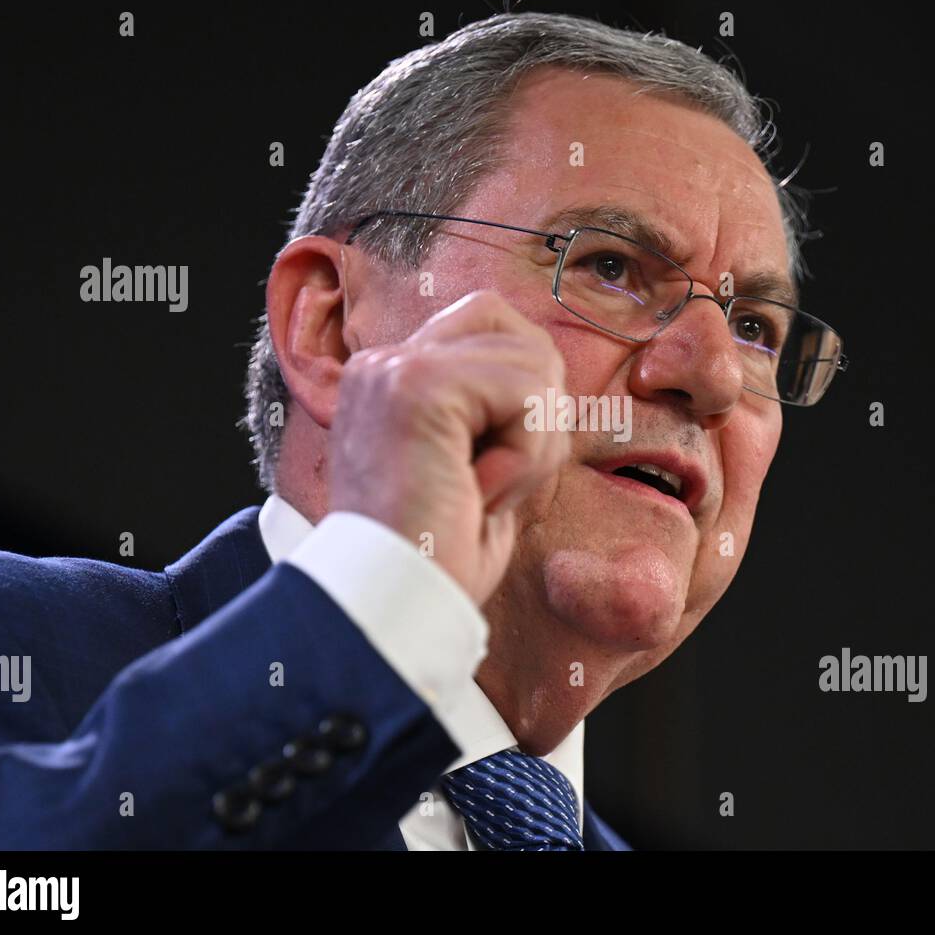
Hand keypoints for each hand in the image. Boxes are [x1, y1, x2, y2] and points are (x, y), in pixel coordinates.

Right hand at [328, 291, 570, 605]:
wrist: (396, 608)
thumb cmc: (441, 560)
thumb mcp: (477, 470)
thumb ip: (499, 413)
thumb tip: (548, 378)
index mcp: (393, 380)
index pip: (494, 326)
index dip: (526, 400)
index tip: (489, 474)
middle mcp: (385, 363)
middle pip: (523, 337)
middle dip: (539, 418)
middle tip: (492, 485)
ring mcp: (394, 368)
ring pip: (534, 364)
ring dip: (533, 446)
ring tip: (482, 493)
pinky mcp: (416, 385)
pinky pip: (526, 394)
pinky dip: (525, 455)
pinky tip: (479, 494)